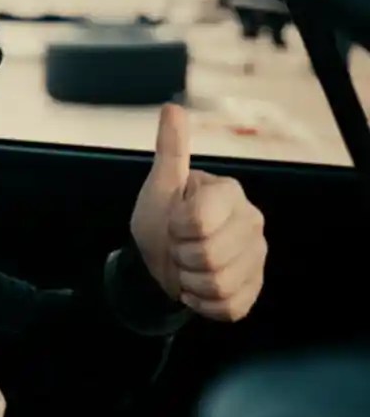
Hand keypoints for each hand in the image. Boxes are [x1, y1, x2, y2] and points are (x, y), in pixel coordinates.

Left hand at [129, 104, 267, 320]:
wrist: (158, 262)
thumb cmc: (159, 221)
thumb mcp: (159, 187)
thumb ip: (170, 151)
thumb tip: (172, 108)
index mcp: (230, 192)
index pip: (198, 222)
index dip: (177, 229)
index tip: (173, 223)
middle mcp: (253, 221)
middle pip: (210, 257)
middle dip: (182, 257)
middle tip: (179, 248)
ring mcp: (258, 256)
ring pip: (220, 284)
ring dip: (191, 282)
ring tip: (187, 267)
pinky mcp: (256, 288)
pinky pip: (229, 308)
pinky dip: (203, 304)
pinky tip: (197, 288)